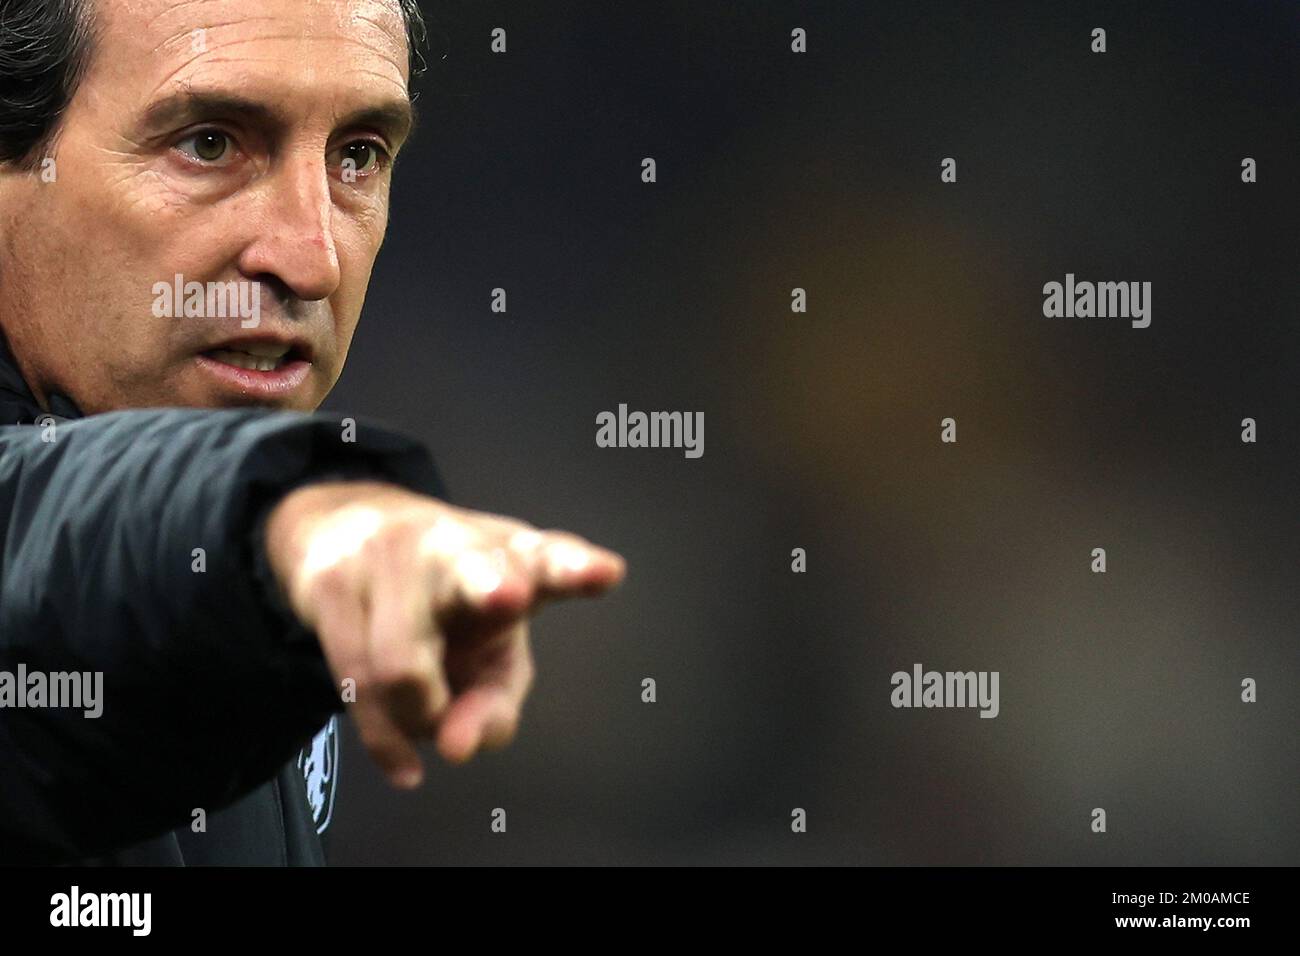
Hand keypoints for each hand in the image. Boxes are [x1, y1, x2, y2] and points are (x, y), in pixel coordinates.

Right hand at [264, 480, 625, 787]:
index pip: (548, 560)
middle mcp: (453, 547)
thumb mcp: (488, 653)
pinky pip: (356, 686)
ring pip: (401, 668)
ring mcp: (388, 560)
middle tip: (508, 597)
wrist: (344, 530)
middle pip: (472, 569)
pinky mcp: (333, 584)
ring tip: (432, 710)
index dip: (576, 569)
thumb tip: (456, 747)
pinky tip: (405, 766)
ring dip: (421, 716)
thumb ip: (494, 706)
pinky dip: (385, 739)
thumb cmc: (446, 604)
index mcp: (511, 557)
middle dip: (491, 585)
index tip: (606, 574)